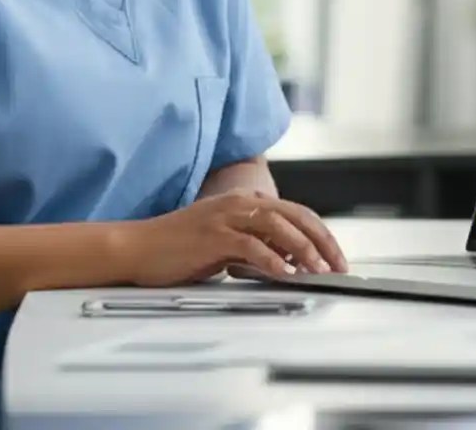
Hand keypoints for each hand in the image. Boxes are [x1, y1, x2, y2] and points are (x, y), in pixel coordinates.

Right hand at [126, 193, 348, 286]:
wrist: (137, 247)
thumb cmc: (178, 248)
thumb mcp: (224, 242)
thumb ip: (256, 246)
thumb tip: (289, 261)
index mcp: (243, 201)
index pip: (295, 212)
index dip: (320, 234)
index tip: (335, 257)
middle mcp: (238, 203)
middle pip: (294, 216)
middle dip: (322, 241)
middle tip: (338, 265)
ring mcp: (225, 217)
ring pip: (278, 227)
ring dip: (304, 250)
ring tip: (319, 271)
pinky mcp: (213, 236)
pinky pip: (251, 246)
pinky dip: (272, 260)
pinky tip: (285, 274)